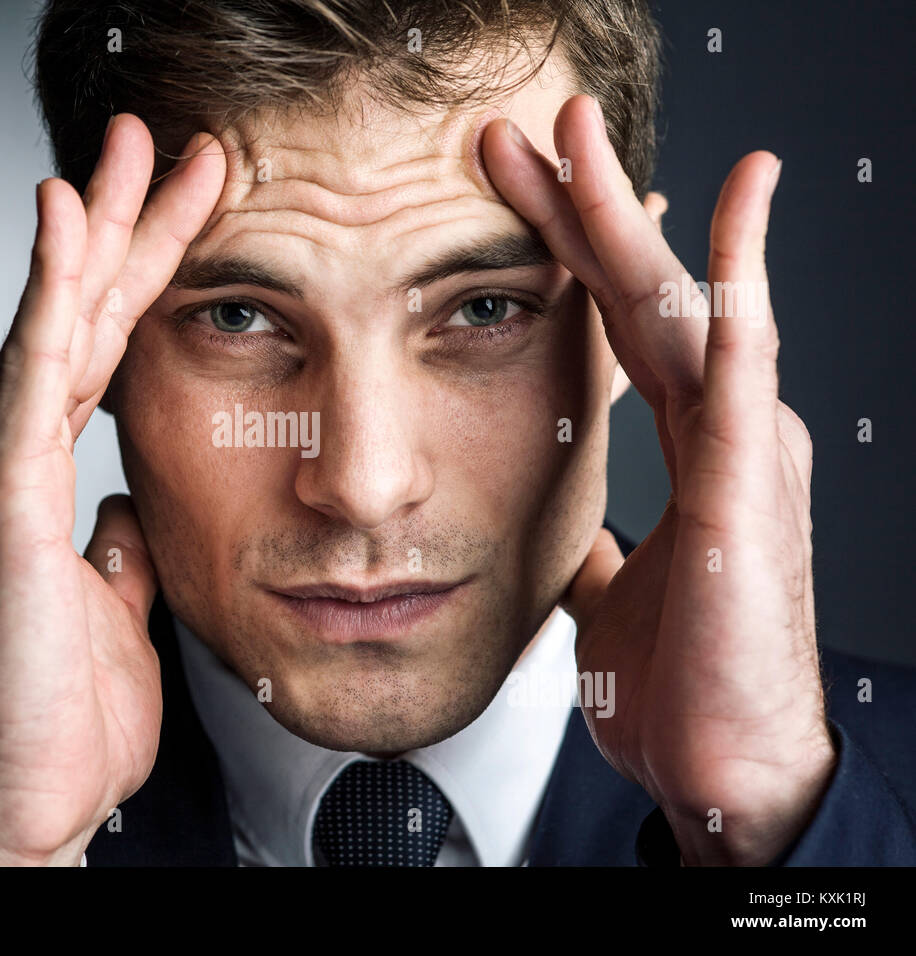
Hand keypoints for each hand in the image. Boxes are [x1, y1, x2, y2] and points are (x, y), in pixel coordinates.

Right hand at [0, 116, 225, 864]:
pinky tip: (66, 237)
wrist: (18, 803)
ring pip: (49, 334)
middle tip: (154, 144)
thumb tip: (127, 508)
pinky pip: (29, 392)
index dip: (140, 281)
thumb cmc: (59, 713)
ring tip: (120, 158)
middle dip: (119, 230)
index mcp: (35, 482)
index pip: (100, 357)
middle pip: (77, 326)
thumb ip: (113, 546)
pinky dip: (49, 308)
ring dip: (88, 241)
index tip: (194, 213)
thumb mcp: (112, 608)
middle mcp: (4, 463)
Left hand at [483, 96, 834, 864]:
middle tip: (531, 125)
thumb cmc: (680, 681)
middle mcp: (720, 428)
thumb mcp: (610, 589)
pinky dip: (738, 291)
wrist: (724, 770)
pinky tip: (732, 216)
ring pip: (682, 306)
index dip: (567, 250)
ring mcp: (741, 451)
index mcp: (687, 442)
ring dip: (629, 220)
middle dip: (583, 205)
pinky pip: (740, 375)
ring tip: (583, 138)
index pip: (617, 321)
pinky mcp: (746, 491)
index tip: (510, 189)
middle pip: (643, 291)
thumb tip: (568, 524)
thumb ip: (595, 541)